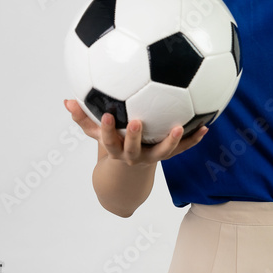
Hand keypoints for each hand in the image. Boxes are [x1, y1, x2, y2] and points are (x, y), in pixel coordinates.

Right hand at [63, 98, 208, 166]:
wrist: (128, 172)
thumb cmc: (112, 143)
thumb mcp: (96, 133)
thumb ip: (83, 117)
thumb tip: (66, 100)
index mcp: (115, 149)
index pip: (107, 140)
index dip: (106, 130)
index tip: (107, 115)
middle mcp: (133, 155)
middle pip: (133, 149)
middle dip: (134, 137)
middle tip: (137, 121)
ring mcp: (152, 156)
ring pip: (162, 153)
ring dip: (171, 141)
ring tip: (178, 129)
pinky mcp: (167, 155)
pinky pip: (181, 149)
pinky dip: (193, 139)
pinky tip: (205, 127)